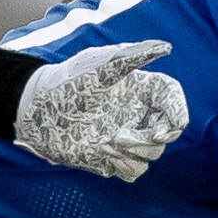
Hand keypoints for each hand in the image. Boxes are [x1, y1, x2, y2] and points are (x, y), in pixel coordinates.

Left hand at [14, 39, 187, 178]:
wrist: (38, 110)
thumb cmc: (68, 81)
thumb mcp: (101, 66)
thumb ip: (133, 56)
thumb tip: (165, 47)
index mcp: (140, 89)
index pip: (172, 98)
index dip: (179, 109)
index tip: (176, 123)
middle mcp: (138, 113)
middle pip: (167, 131)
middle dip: (151, 137)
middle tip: (122, 135)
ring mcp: (127, 137)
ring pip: (152, 154)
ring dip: (134, 152)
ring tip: (105, 142)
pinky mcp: (113, 158)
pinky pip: (133, 170)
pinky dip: (123, 165)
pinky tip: (102, 153)